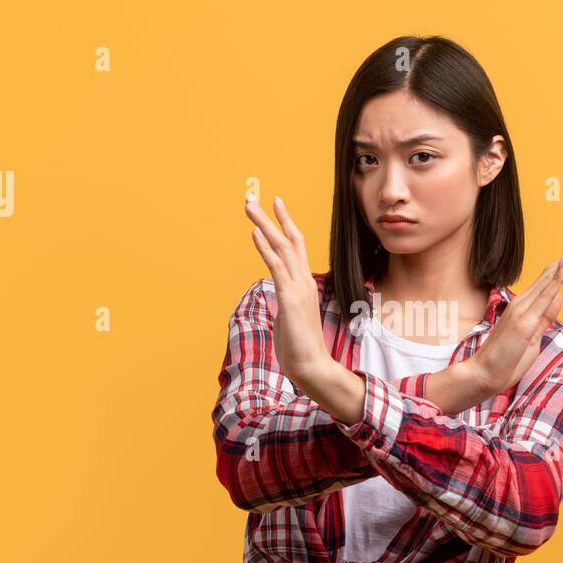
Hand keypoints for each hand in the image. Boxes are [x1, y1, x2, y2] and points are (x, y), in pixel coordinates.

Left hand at [244, 194, 333, 389]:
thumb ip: (286, 306)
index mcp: (304, 285)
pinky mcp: (290, 297)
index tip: (276, 206)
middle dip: (272, 217)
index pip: (296, 247)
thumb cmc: (300, 348)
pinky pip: (276, 266)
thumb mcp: (290, 320)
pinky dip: (265, 248)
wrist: (312, 365)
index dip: (285, 225)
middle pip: (289, 240)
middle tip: (255, 197)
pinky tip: (255, 233)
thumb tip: (280, 302)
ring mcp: (298, 287)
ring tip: (250, 206)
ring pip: (281, 247)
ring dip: (264, 224)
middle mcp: (304, 281)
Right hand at [465, 234, 562, 398]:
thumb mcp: (533, 336)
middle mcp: (525, 301)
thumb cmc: (507, 359)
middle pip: (554, 271)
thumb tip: (558, 298)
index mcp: (527, 305)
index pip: (550, 278)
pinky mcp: (526, 320)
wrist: (484, 373)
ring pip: (552, 277)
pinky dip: (556, 277)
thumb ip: (545, 317)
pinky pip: (544, 295)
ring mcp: (524, 309)